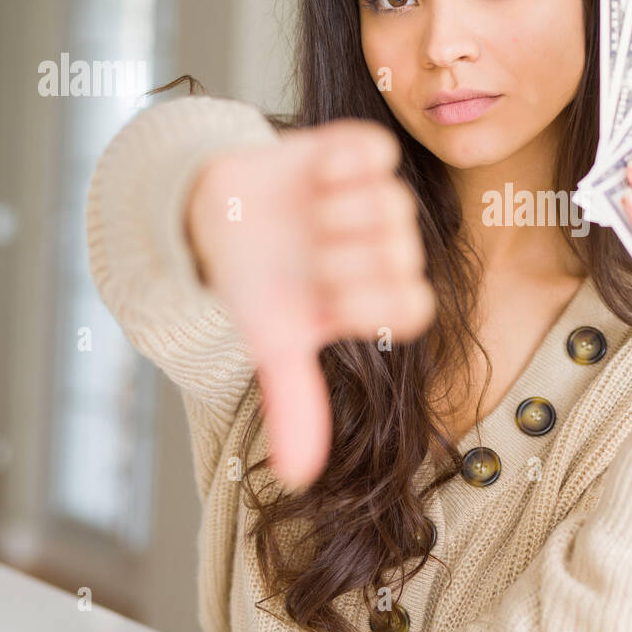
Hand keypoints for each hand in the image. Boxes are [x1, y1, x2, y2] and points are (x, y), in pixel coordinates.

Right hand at [185, 120, 434, 489]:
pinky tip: (313, 175)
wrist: (219, 217)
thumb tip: (297, 479)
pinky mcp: (359, 152)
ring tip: (306, 215)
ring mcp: (377, 199)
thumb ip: (294, 404)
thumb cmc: (256, 286)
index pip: (412, 305)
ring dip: (337, 212)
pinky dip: (339, 163)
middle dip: (340, 255)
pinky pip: (374, 153)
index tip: (323, 295)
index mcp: (381, 296)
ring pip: (392, 202)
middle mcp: (389, 249)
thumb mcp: (272, 344)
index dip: (367, 300)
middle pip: (400, 252)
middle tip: (306, 252)